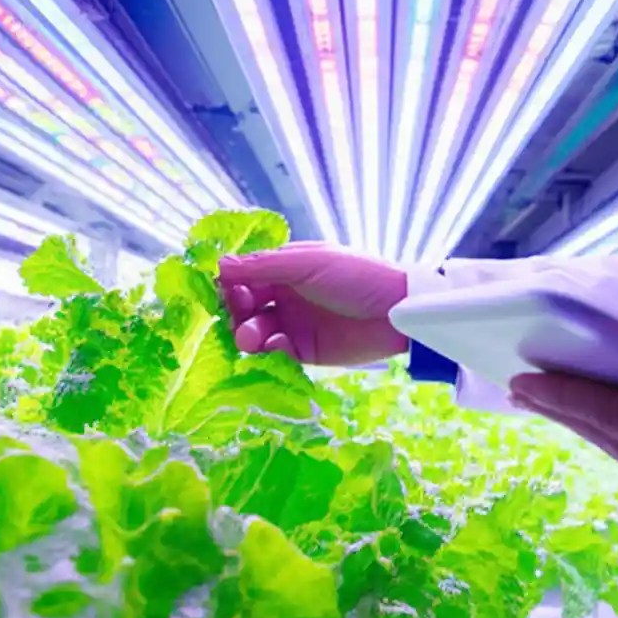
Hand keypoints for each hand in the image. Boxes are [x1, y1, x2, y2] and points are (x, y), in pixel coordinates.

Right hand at [217, 243, 408, 365]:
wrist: (397, 312)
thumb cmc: (356, 276)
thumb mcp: (308, 264)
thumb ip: (263, 266)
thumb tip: (220, 265)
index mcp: (285, 269)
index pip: (244, 277)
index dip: (231, 286)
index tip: (225, 295)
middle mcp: (286, 295)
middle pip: (245, 307)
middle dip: (237, 314)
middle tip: (240, 320)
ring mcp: (295, 324)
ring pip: (257, 332)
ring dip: (250, 335)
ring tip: (254, 339)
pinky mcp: (306, 351)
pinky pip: (277, 353)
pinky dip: (271, 352)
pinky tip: (278, 347)